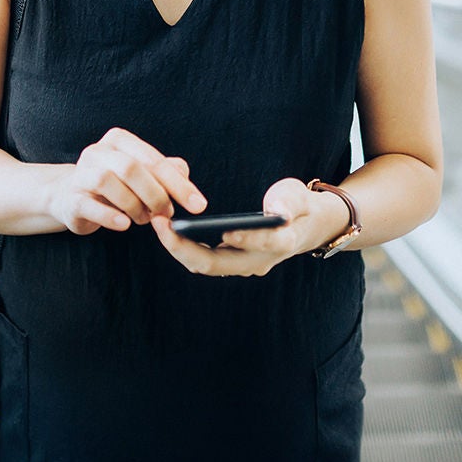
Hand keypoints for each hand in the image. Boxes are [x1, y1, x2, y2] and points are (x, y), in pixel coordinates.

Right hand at [45, 128, 205, 234]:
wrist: (71, 197)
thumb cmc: (115, 185)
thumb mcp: (143, 174)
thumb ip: (167, 172)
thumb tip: (185, 177)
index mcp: (120, 141)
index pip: (153, 160)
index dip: (178, 184)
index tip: (198, 205)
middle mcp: (98, 152)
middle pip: (131, 168)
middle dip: (156, 194)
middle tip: (168, 214)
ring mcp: (81, 174)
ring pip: (109, 183)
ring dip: (134, 206)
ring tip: (144, 219)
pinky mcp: (71, 199)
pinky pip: (89, 205)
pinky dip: (110, 216)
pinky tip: (124, 224)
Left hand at [152, 178, 350, 276]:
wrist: (304, 225)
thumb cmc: (299, 205)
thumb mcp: (298, 195)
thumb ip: (290, 202)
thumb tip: (279, 212)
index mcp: (282, 243)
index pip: (264, 244)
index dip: (246, 238)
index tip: (226, 229)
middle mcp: (259, 261)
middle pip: (220, 264)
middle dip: (187, 248)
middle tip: (163, 224)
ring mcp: (243, 265)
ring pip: (206, 265)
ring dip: (179, 248)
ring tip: (157, 223)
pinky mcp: (230, 262)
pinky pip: (203, 260)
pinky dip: (183, 247)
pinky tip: (166, 228)